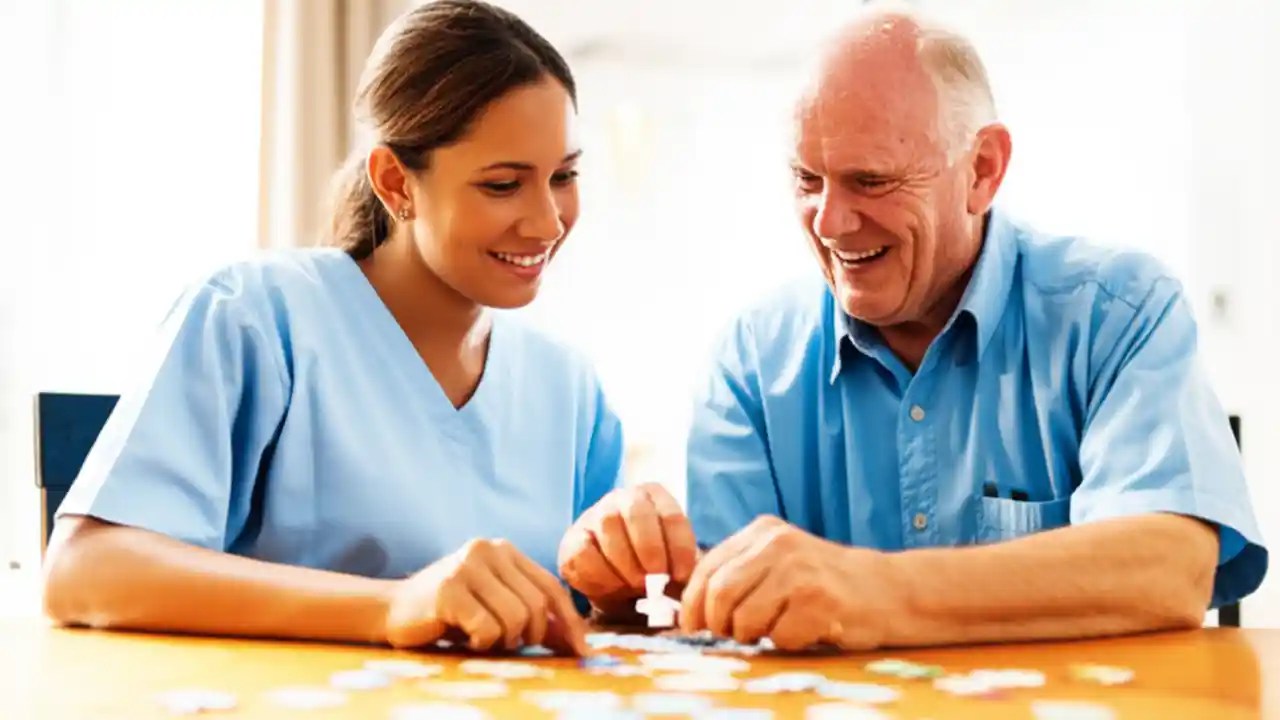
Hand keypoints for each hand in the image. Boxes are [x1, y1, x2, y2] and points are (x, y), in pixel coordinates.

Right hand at [383, 538, 587, 654]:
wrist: (391, 610)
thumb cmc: (450, 612)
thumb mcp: (496, 606)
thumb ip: (532, 615)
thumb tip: (577, 639)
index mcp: (504, 550)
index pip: (551, 586)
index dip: (569, 620)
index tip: (581, 649)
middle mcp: (487, 549)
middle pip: (536, 605)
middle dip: (529, 635)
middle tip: (505, 644)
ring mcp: (466, 566)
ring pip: (516, 617)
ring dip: (503, 640)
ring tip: (483, 638)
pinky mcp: (449, 589)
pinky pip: (488, 628)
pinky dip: (482, 643)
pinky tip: (465, 637)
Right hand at [559, 483, 698, 614]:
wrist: (617, 584)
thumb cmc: (651, 570)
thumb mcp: (672, 567)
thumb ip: (681, 571)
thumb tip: (685, 585)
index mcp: (655, 498)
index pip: (671, 516)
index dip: (679, 548)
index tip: (681, 576)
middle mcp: (623, 498)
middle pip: (637, 511)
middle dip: (649, 548)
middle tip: (654, 579)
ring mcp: (594, 514)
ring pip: (608, 524)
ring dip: (625, 562)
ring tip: (635, 586)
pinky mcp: (572, 539)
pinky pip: (583, 550)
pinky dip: (600, 574)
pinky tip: (611, 588)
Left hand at [679, 516, 900, 650]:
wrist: (887, 589)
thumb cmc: (823, 582)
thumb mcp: (777, 560)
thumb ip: (738, 572)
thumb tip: (688, 605)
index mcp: (762, 531)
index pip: (706, 569)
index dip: (693, 604)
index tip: (693, 626)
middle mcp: (778, 544)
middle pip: (719, 595)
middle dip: (720, 625)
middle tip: (736, 634)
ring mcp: (799, 570)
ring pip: (744, 620)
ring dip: (754, 636)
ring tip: (776, 628)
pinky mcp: (819, 600)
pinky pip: (780, 637)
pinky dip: (787, 643)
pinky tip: (806, 629)